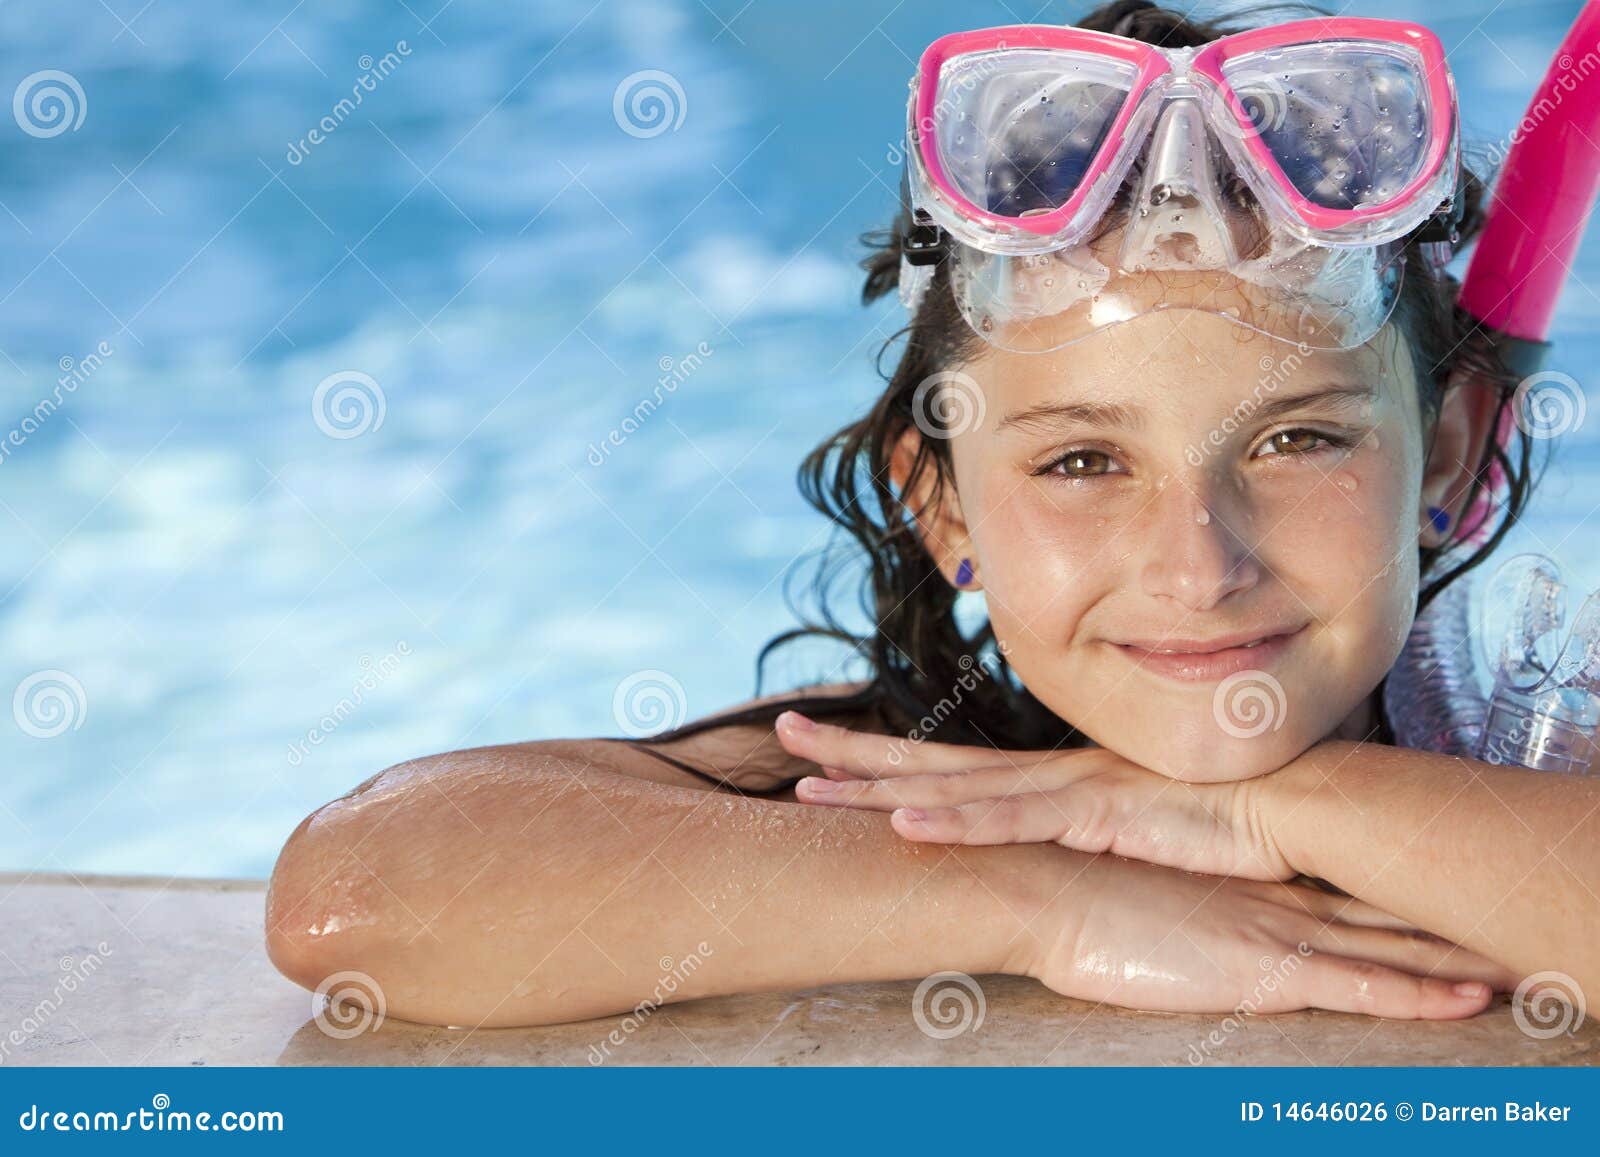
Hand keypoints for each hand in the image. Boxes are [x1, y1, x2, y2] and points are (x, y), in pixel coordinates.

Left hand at [775, 711, 1297, 879]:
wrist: (1293, 804)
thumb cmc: (1221, 820)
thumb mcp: (1136, 829)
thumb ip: (1091, 836)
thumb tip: (1059, 857)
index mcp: (1048, 781)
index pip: (947, 768)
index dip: (882, 759)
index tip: (824, 753)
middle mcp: (1044, 775)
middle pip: (927, 764)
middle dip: (850, 753)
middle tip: (780, 733)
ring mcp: (1064, 790)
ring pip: (950, 791)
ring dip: (875, 793)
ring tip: (807, 793)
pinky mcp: (1094, 813)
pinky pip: (1012, 822)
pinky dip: (956, 823)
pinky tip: (902, 825)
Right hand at [1026, 852, 1515, 1017]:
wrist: (1044, 884)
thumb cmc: (1068, 885)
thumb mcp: (1125, 880)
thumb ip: (1160, 887)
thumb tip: (1157, 891)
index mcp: (1242, 876)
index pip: (1334, 879)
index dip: (1389, 882)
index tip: (1431, 880)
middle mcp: (1271, 897)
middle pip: (1377, 907)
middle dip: (1440, 916)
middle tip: (1498, 917)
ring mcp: (1273, 930)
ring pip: (1387, 947)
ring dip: (1452, 958)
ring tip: (1512, 966)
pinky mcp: (1262, 968)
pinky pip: (1360, 989)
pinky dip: (1417, 996)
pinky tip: (1465, 1004)